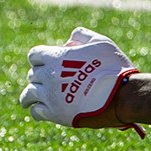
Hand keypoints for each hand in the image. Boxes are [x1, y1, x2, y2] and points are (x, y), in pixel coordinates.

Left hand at [20, 26, 143, 134]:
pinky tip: (39, 111)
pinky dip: (36, 111)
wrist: (122, 96)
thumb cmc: (113, 67)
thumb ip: (83, 36)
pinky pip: (36, 112)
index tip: (46, 62)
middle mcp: (49, 76)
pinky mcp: (55, 113)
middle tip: (47, 80)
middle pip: (32, 74)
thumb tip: (70, 39)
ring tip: (28, 100)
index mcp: (57, 57)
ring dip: (29, 96)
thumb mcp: (102, 43)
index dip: (40, 57)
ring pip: (28, 94)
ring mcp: (50, 95)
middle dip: (39, 76)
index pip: (34, 55)